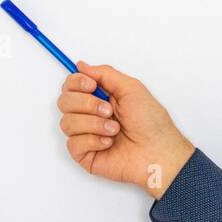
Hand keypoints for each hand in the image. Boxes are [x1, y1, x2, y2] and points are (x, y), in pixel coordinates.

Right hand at [57, 61, 195, 199]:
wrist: (158, 150)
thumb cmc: (151, 122)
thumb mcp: (131, 88)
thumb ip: (104, 73)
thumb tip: (81, 66)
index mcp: (100, 98)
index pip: (71, 85)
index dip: (76, 83)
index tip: (91, 86)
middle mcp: (90, 115)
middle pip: (64, 102)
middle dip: (86, 104)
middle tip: (109, 110)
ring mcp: (86, 135)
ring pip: (67, 123)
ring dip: (94, 124)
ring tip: (114, 129)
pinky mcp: (85, 155)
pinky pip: (73, 144)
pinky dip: (93, 140)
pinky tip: (109, 143)